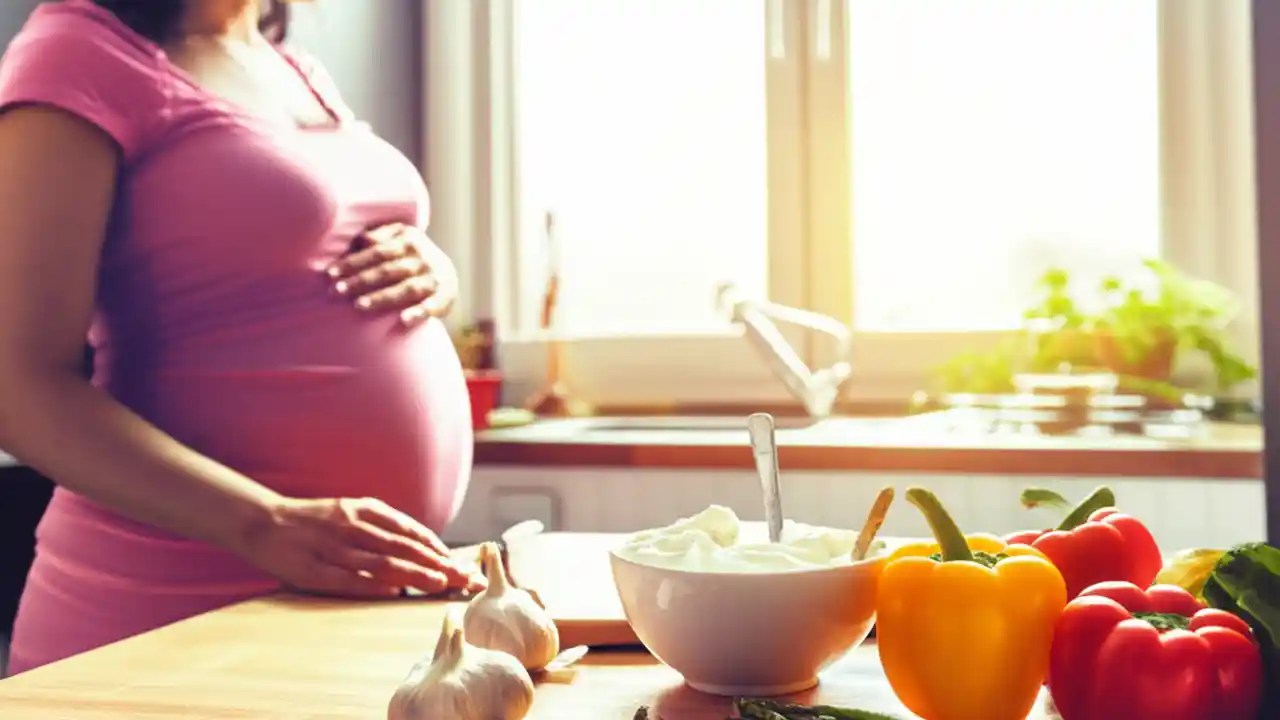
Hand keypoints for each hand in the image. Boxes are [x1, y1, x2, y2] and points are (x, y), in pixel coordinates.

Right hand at [239, 496, 483, 597]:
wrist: (263, 521)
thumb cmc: (314, 520)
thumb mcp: (350, 511)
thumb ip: (381, 527)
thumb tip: (420, 547)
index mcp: (363, 509)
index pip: (410, 530)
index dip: (438, 548)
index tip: (462, 563)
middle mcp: (353, 525)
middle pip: (404, 547)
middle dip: (438, 563)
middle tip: (465, 577)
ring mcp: (334, 547)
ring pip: (382, 562)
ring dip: (415, 574)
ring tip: (442, 584)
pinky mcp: (314, 569)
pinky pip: (349, 580)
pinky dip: (373, 586)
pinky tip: (395, 593)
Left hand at [325, 223, 458, 325]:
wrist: (446, 272)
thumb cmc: (410, 255)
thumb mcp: (398, 238)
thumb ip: (378, 237)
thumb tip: (357, 240)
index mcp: (409, 240)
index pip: (376, 252)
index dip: (353, 262)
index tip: (329, 274)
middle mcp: (423, 258)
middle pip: (387, 270)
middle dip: (360, 281)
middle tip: (335, 292)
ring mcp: (434, 278)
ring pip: (406, 288)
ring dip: (382, 298)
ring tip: (359, 306)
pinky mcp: (445, 297)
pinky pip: (432, 306)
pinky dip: (420, 313)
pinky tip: (403, 320)